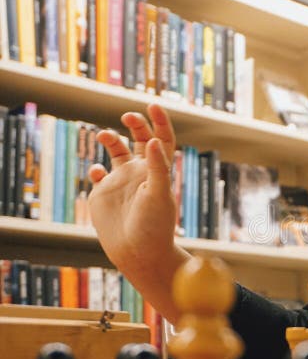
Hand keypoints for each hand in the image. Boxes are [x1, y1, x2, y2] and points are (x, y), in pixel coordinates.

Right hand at [88, 104, 188, 320]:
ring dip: (110, 139)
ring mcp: (121, 182)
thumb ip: (157, 168)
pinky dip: (94, 169)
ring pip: (116, 152)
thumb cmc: (155, 226)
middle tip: (128, 116)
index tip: (153, 105)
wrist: (139, 253)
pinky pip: (97, 175)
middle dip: (135, 124)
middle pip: (139, 139)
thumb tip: (152, 141)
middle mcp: (140, 173)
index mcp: (158, 171)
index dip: (159, 121)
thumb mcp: (159, 195)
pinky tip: (96, 172)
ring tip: (104, 135)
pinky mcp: (103, 194)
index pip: (162, 140)